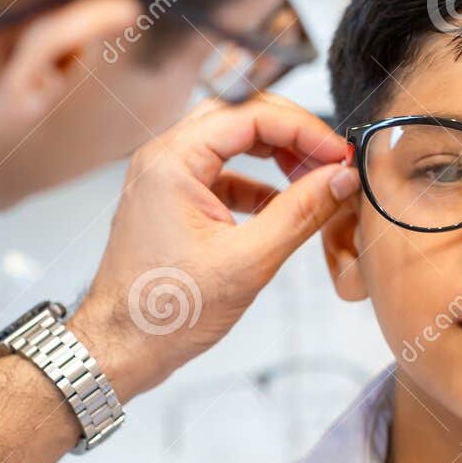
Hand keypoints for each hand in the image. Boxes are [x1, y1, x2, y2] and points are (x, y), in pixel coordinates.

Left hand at [67, 93, 359, 400]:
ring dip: (274, 154)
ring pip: (230, 142)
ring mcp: (165, 179)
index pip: (251, 114)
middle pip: (239, 116)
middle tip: (329, 160)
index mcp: (173, 161)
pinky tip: (282, 206)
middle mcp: (164, 159)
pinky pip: (220, 173)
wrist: (120, 348)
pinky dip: (256, 182)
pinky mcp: (171, 201)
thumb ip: (300, 213)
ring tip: (311, 180)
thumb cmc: (164, 310)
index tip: (338, 154)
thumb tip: (341, 178)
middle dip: (290, 133)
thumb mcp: (247, 262)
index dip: (304, 129)